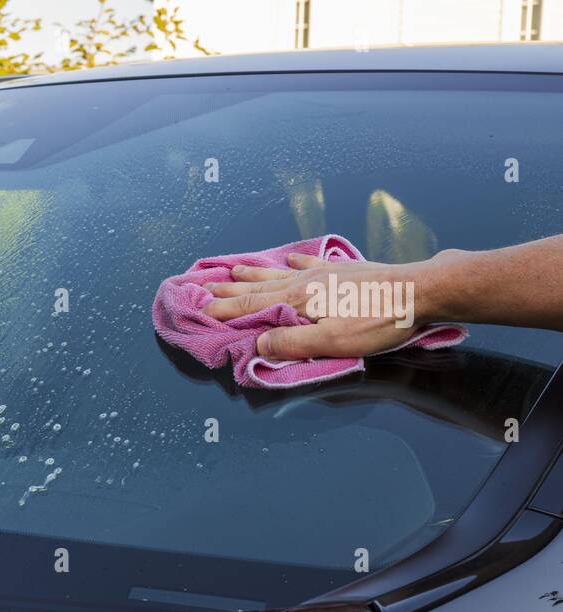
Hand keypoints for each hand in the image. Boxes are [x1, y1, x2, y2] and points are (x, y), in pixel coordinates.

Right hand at [201, 252, 446, 359]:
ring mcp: (324, 273)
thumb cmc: (377, 321)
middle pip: (258, 287)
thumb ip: (290, 344)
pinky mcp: (344, 270)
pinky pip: (309, 262)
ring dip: (254, 272)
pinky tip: (290, 259)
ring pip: (278, 272)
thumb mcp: (331, 342)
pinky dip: (294, 261)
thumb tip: (257, 344)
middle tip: (206, 286)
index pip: (250, 307)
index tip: (200, 310)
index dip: (223, 310)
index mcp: (297, 302)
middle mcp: (304, 283)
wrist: (420, 291)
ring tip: (235, 269)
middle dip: (229, 289)